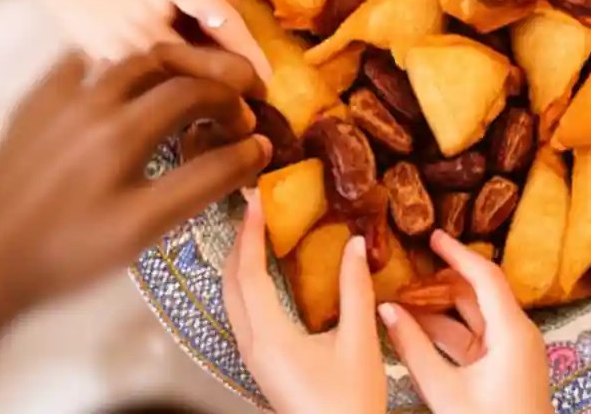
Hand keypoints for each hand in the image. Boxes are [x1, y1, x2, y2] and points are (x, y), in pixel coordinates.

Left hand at [0, 44, 270, 306]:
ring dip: (164, 68)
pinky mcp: (31, 107)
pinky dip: (108, 66)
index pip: (199, 93)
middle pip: (165, 64)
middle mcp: (93, 102)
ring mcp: (58, 100)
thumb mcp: (148, 227)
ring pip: (124, 61)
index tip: (251, 130)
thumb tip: (256, 149)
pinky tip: (119, 84)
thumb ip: (207, 182)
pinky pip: (74, 65)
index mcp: (125, 130)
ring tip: (184, 90)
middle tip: (229, 97)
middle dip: (206, 76)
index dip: (235, 106)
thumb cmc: (72, 254)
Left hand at [223, 198, 385, 413]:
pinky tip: (265, 270)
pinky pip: (242, 310)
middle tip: (252, 204)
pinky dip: (247, 281)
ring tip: (256, 228)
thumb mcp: (360, 341)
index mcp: (269, 337)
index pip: (248, 273)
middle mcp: (251, 344)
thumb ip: (355, 291)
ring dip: (240, 259)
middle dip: (239, 239)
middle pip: (230, 282)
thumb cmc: (350, 402)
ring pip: (232, 297)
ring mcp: (252, 355)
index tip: (255, 199)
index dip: (251, 232)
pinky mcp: (260, 361)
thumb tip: (355, 244)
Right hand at [378, 230, 551, 413]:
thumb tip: (385, 311)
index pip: (484, 276)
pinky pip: (474, 340)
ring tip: (402, 302)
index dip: (457, 253)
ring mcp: (512, 353)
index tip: (432, 235)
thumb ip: (412, 348)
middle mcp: (518, 336)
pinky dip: (447, 333)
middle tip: (406, 274)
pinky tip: (416, 330)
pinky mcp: (504, 370)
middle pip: (478, 294)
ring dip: (439, 310)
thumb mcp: (443, 390)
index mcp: (512, 333)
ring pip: (473, 318)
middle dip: (440, 283)